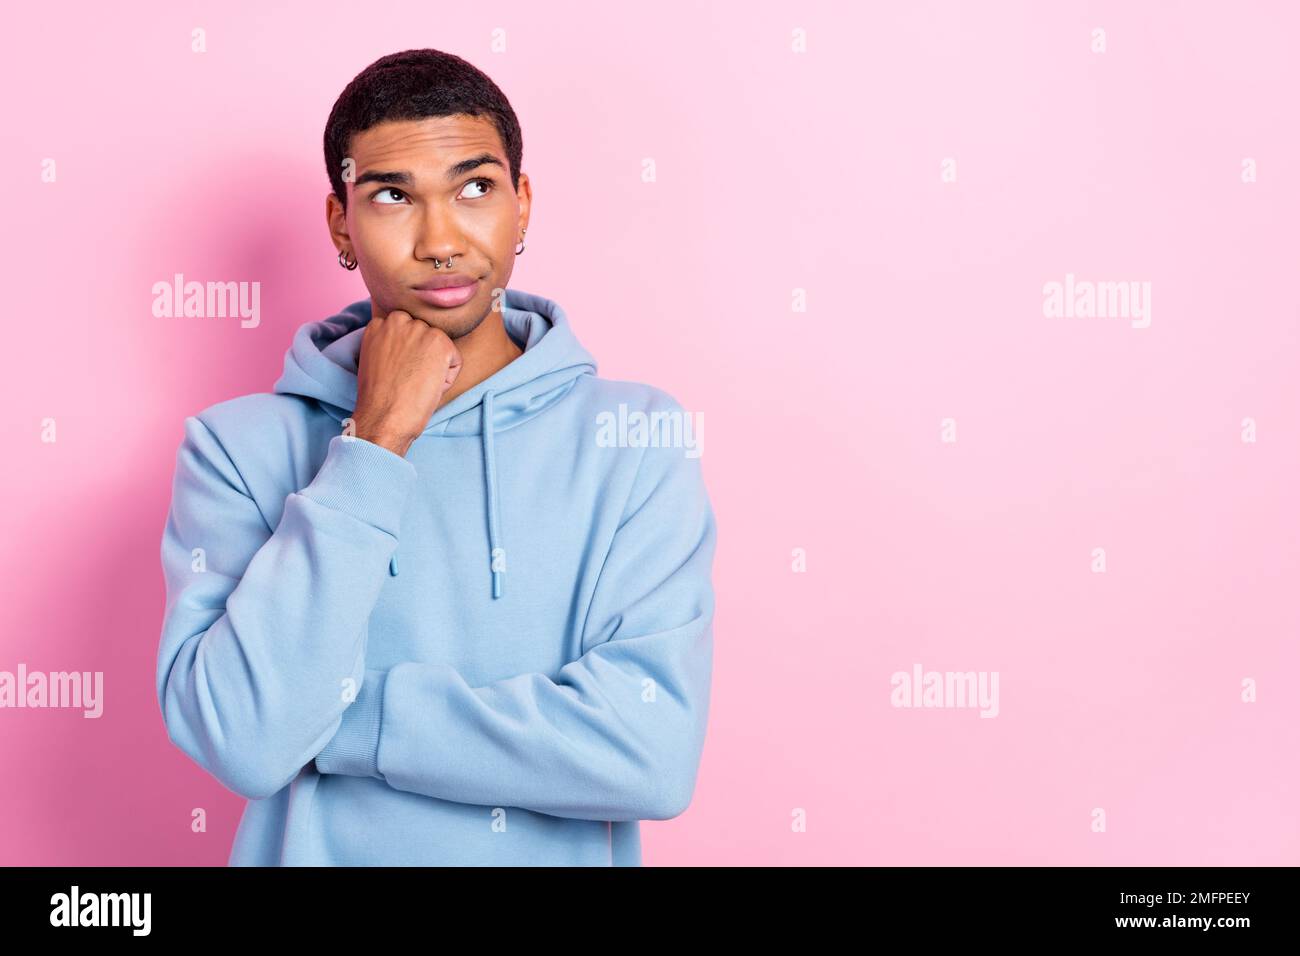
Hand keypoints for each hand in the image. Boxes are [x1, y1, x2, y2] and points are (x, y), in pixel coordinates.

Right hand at [351, 303, 462, 456]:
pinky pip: (455, 361)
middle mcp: (399, 320)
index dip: (406, 355)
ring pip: (440, 347)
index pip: (405, 330)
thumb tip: (408, 343)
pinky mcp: (440, 343)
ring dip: (435, 366)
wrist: (383, 417)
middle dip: (422, 356)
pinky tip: (428, 388)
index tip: (399, 371)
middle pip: (424, 336)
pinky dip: (447, 379)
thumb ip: (388, 343)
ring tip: (416, 383)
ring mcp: (420, 329)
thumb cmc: (378, 398)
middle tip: (408, 379)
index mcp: (379, 323)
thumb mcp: (374, 359)